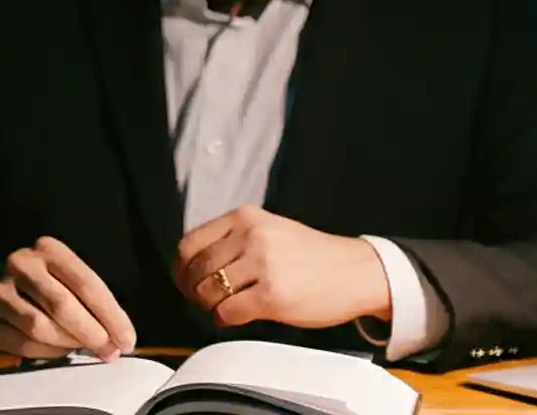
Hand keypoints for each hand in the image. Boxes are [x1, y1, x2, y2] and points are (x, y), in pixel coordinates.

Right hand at [0, 237, 136, 361]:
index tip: (127, 339)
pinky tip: (58, 352)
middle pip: (63, 304)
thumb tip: (117, 337)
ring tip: (83, 349)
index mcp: (49, 249)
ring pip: (41, 327)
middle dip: (92, 333)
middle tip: (110, 352)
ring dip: (69, 344)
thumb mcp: (63, 277)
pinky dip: (46, 353)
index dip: (110, 314)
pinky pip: (22, 343)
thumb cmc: (39, 285)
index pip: (85, 282)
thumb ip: (88, 300)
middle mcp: (21, 264)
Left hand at [173, 205, 390, 329]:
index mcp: (246, 217)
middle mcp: (251, 235)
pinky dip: (225, 320)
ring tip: (224, 308)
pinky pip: (228, 312)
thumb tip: (193, 268)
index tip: (185, 282)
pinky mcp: (272, 295)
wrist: (355, 272)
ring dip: (210, 306)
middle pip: (196, 270)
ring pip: (208, 292)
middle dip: (193, 291)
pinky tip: (237, 318)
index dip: (181, 269)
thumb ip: (235, 240)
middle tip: (204, 302)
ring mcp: (262, 264)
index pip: (190, 243)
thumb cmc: (312, 256)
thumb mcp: (271, 230)